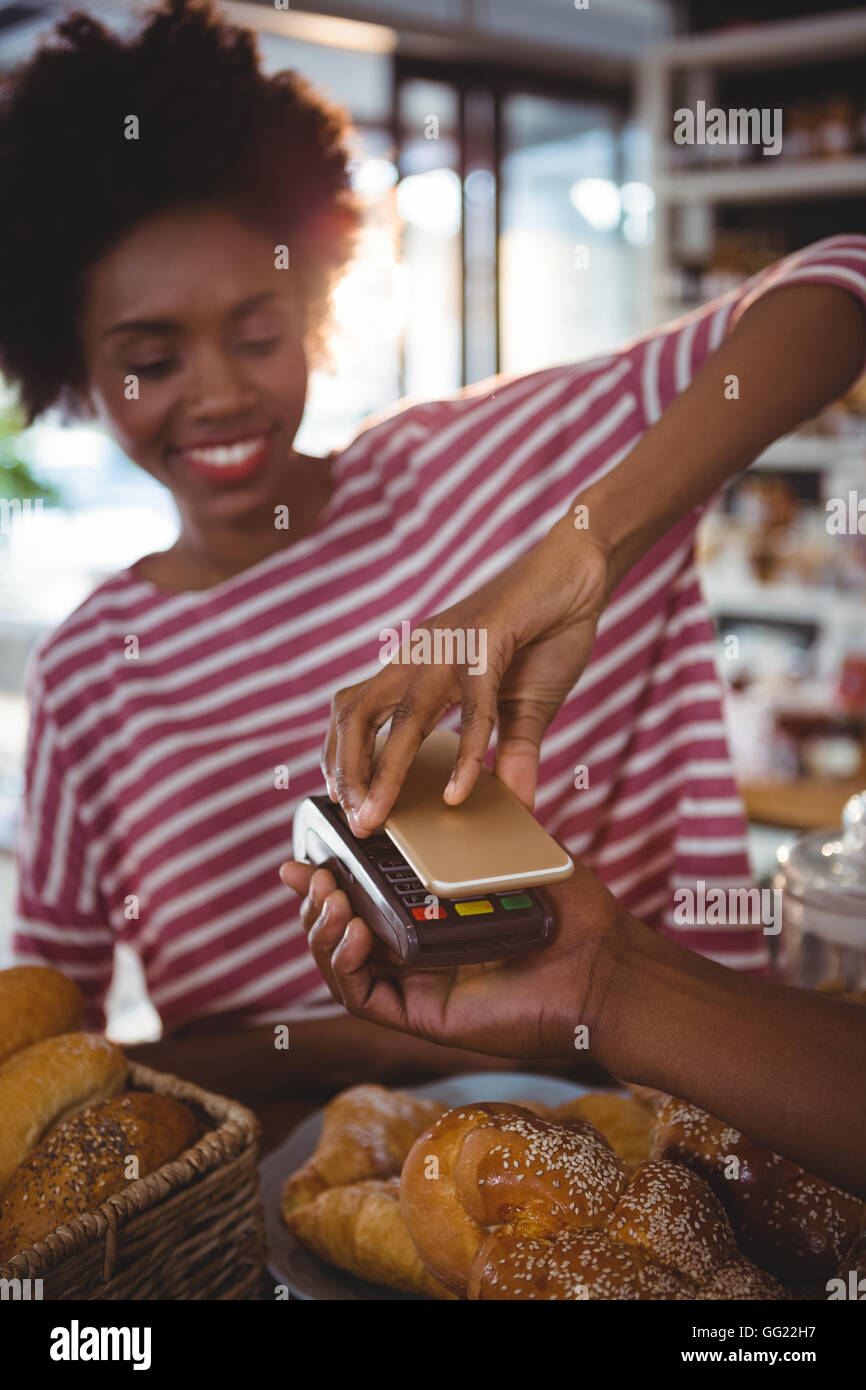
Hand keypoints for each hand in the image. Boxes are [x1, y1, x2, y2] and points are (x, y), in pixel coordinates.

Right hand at [278, 852, 623, 1060]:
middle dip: (313, 898)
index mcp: (433, 911)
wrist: (604, 962)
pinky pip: (364, 997)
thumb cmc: (570, 905)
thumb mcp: (508, 851)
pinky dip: (344, 967)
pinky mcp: (423, 1016)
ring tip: (328, 898)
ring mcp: (419, 984)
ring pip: (343, 964)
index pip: (364, 893)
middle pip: (340, 929)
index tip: (307, 845)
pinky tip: (352, 931)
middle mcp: (419, 948)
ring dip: (321, 930)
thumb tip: (433, 779)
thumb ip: (466, 825)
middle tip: (306, 871)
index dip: (330, 872)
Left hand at [322, 518, 609, 833]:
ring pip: (403, 716)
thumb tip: (518, 805)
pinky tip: (460, 794)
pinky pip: (471, 707)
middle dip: (347, 772)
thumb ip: (513, 754)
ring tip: (377, 817)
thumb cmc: (546, 634)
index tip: (345, 805)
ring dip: (384, 772)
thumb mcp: (525, 709)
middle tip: (354, 822)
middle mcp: (421, 654)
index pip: (356, 715)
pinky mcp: (487, 641)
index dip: (341, 760)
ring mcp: (450, 646)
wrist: (578, 574)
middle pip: (358, 715)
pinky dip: (465, 756)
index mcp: (417, 666)